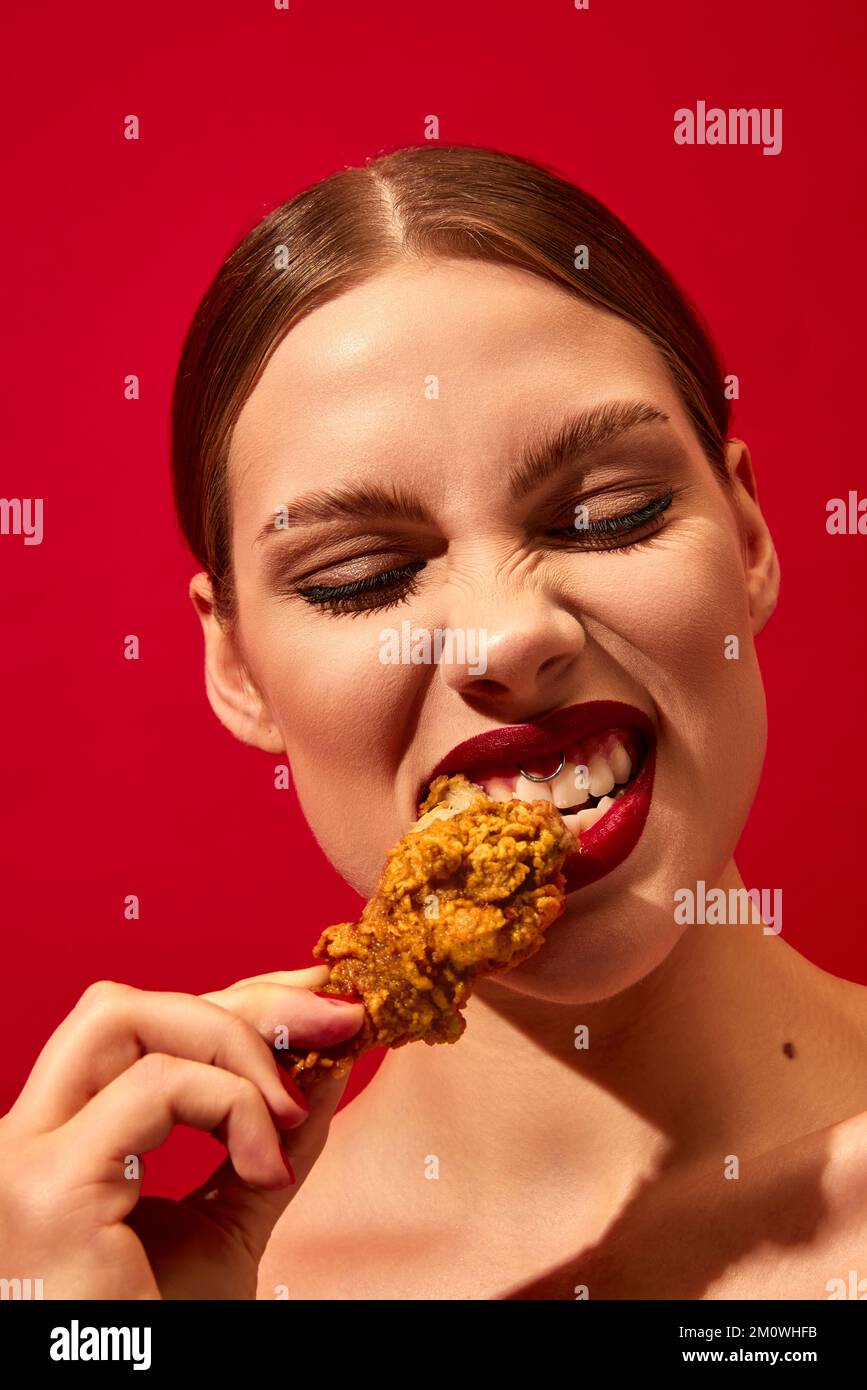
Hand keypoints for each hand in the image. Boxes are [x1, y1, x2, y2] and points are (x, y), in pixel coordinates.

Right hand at [0, 965, 364, 1298]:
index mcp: (58, 1143)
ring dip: (240, 1044)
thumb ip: (269, 1134)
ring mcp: (24, 1160)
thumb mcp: (232, 1216)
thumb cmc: (166, 1335)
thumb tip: (332, 1054)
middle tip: (339, 1016)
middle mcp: (23, 1139)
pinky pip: (159, 1089)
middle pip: (125, 1005)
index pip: (138, 1028)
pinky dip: (233, 1107)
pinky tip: (267, 1169)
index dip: (233, 999)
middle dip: (244, 997)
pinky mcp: (51, 1189)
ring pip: (126, 1018)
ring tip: (294, 1111)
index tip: (319, 994)